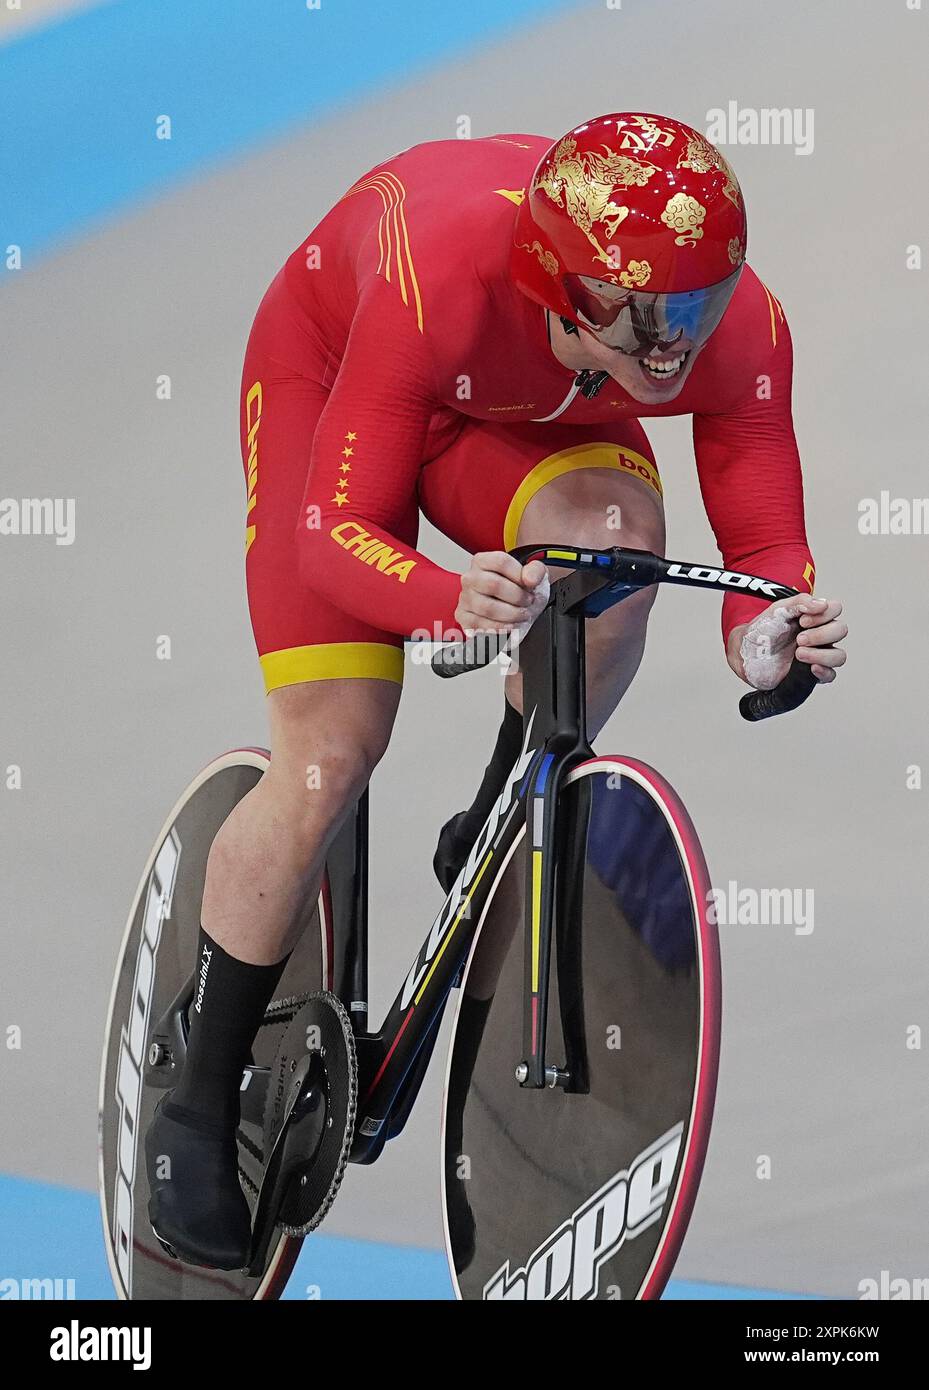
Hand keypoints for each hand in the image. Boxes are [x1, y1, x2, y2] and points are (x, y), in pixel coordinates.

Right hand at [455, 553, 548, 633]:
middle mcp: (470, 578)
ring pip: (488, 607)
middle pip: (494, 584)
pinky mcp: (464, 617)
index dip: (520, 575)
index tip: (530, 585)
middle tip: (528, 602)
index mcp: (483, 561)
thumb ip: (535, 571)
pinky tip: (509, 625)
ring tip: (521, 614)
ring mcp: (465, 598)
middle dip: (517, 597)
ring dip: (511, 614)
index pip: (501, 562)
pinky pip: (480, 625)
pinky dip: (499, 628)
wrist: (506, 605)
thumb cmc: (514, 588)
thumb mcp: (530, 574)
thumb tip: (530, 579)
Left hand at [727, 594, 847, 688]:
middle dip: (820, 635)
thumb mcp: (779, 608)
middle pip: (840, 631)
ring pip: (839, 656)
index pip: (835, 609)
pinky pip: (830, 675)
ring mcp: (818, 654)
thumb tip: (821, 604)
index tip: (803, 620)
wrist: (747, 652)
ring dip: (821, 654)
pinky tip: (811, 668)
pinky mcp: (811, 674)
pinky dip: (824, 671)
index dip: (824, 614)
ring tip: (799, 654)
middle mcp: (820, 635)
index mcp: (815, 617)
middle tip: (799, 639)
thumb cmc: (764, 629)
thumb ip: (800, 602)